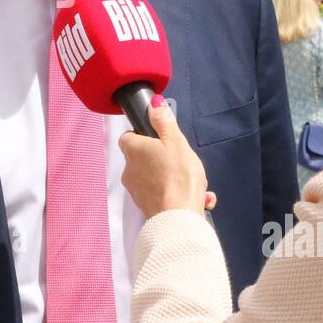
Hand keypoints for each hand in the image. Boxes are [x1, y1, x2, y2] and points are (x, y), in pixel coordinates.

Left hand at [117, 99, 212, 218]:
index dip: (143, 134)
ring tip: (191, 180)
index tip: (160, 138)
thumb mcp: (175, 141)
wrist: (179, 217)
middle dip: (159, 157)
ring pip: (152, 176)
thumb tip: (154, 104)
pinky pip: (160, 194)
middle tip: (180, 159)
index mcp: (133, 150)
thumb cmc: (178, 176)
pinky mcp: (145, 206)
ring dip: (169, 176)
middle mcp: (128, 170)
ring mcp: (135, 190)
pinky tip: (194, 195)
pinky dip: (174, 192)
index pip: (128, 136)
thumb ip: (164, 121)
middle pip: (141, 157)